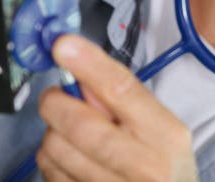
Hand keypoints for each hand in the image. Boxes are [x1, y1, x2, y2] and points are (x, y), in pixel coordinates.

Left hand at [37, 35, 198, 181]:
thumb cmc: (163, 165)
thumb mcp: (161, 129)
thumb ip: (125, 101)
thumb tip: (82, 72)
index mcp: (165, 136)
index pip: (123, 91)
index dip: (89, 65)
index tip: (64, 45)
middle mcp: (144, 167)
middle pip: (81, 125)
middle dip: (56, 103)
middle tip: (54, 96)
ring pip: (57, 151)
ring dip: (53, 133)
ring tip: (70, 133)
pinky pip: (50, 174)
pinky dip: (51, 159)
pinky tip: (70, 158)